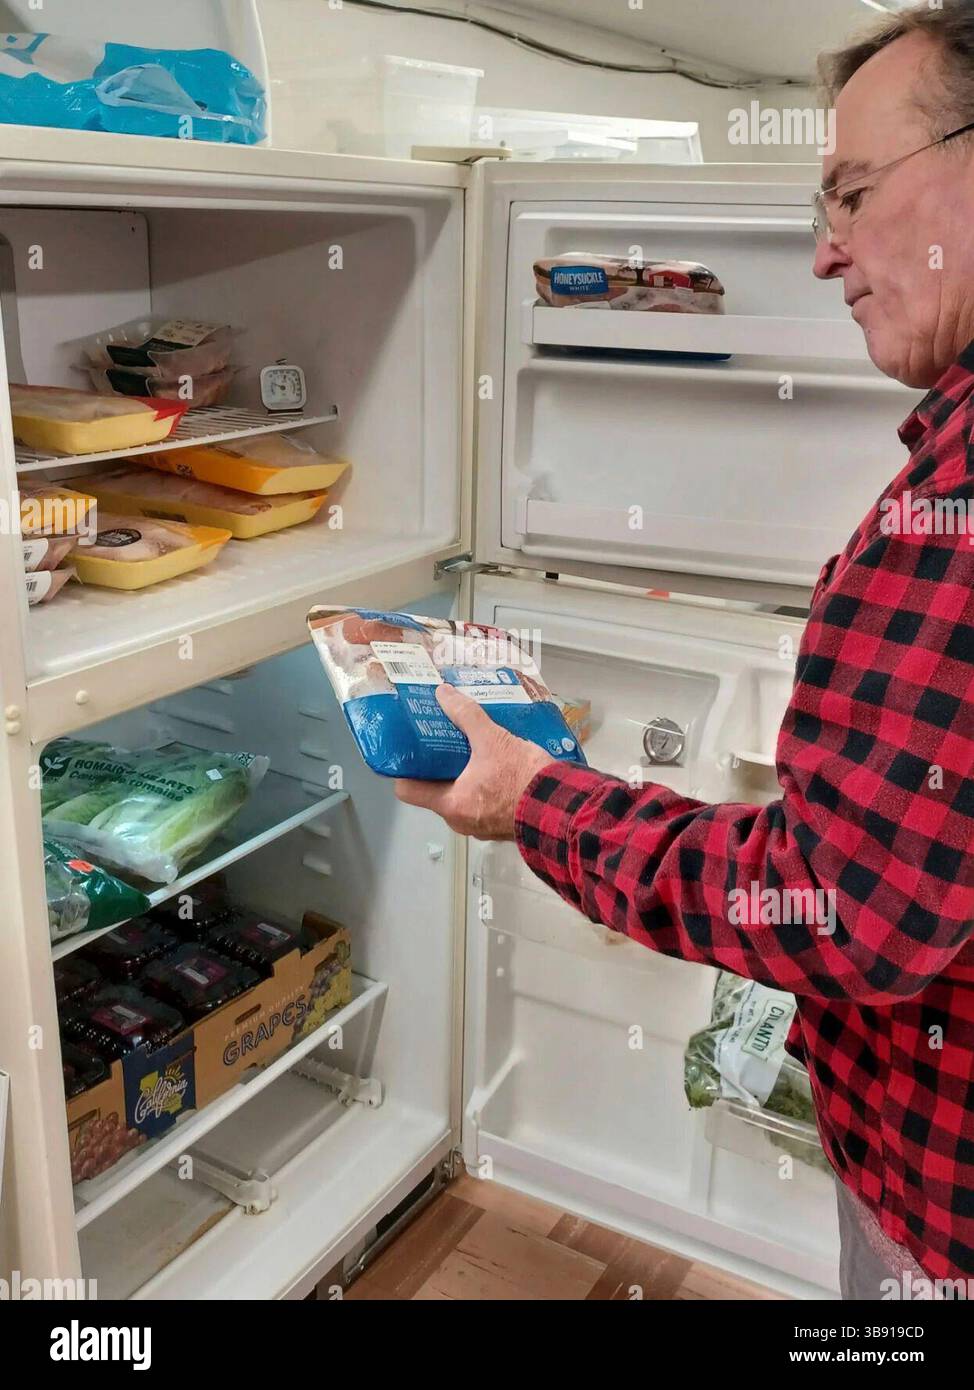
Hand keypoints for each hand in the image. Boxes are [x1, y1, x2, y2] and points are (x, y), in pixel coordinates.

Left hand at [395, 683, 553, 839]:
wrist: (564, 807)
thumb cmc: (522, 778)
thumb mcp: (493, 739)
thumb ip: (466, 715)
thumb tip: (443, 693)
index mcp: (450, 805)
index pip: (408, 791)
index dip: (405, 769)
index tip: (411, 749)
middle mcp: (460, 821)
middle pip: (436, 792)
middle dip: (440, 767)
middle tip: (443, 740)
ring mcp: (482, 827)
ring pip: (462, 798)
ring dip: (465, 776)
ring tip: (469, 748)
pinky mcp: (502, 826)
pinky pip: (484, 804)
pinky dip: (484, 786)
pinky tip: (494, 763)